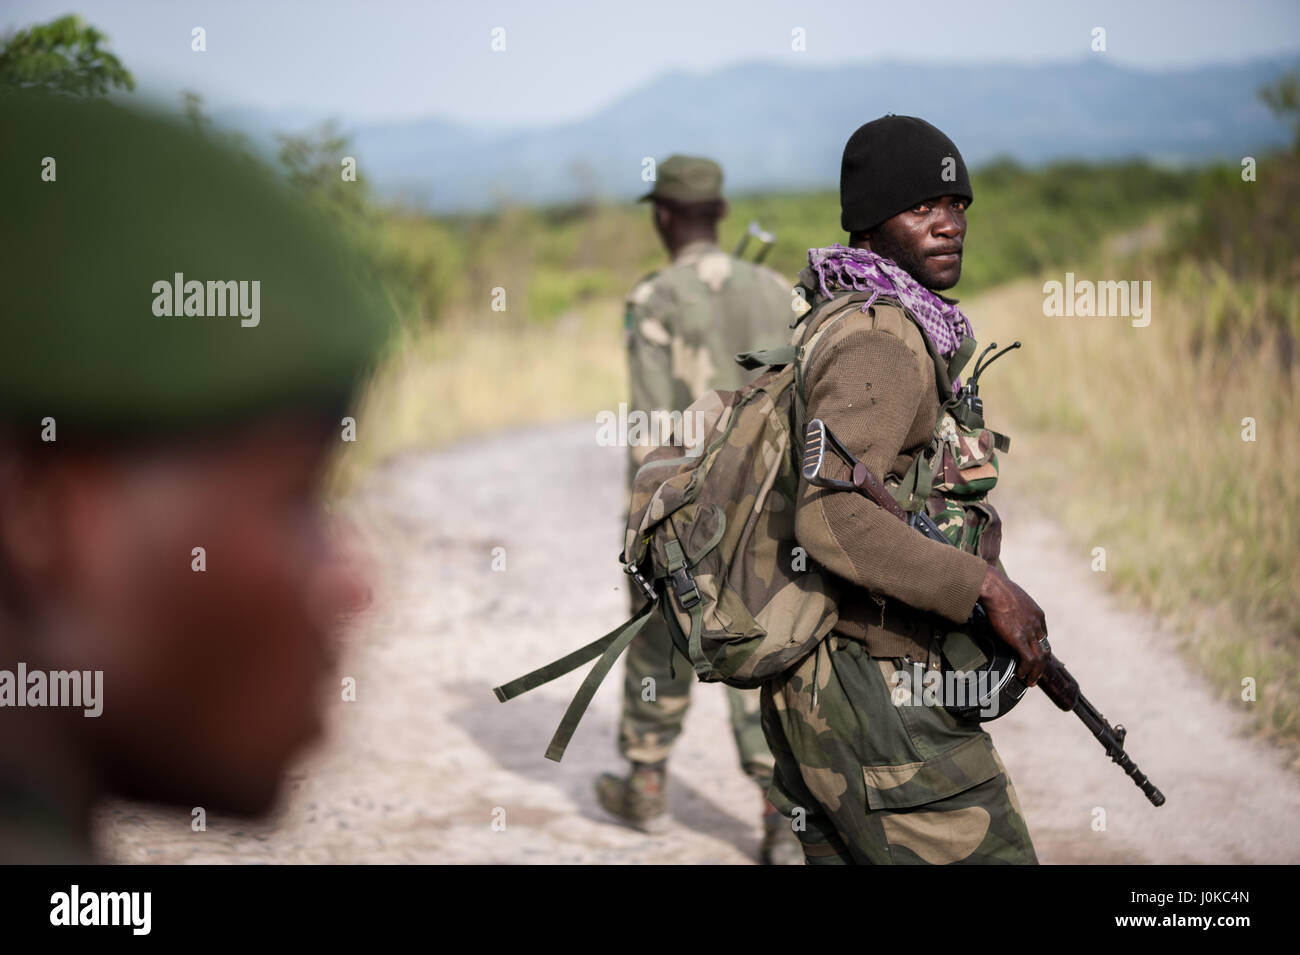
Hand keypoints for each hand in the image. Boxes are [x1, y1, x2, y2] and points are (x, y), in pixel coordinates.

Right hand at [978, 564, 1048, 684]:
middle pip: (1045, 649)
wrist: (994, 588)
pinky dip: (1027, 670)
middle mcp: (1037, 625)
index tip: (1033, 654)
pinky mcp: (1019, 639)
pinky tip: (1022, 675)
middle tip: (1036, 673)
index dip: (1038, 647)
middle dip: (1041, 664)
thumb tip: (1002, 608)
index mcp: (1037, 614)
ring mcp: (1030, 632)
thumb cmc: (997, 588)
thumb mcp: (1012, 597)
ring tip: (1030, 681)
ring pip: (1040, 658)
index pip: (1043, 635)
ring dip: (1036, 672)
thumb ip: (1013, 607)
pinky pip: (1029, 660)